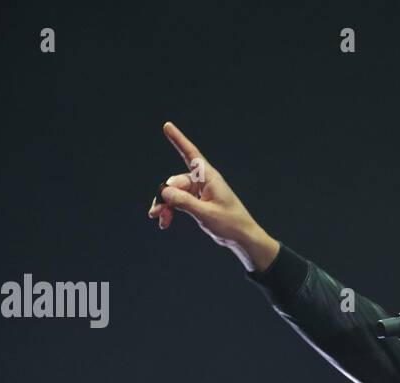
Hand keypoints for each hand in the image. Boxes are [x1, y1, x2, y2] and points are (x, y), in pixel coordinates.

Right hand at [147, 121, 279, 271]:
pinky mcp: (197, 202)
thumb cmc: (231, 224)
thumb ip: (185, 202)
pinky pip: (178, 202)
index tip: (167, 126)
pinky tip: (165, 222)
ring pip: (174, 193)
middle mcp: (203, 181)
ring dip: (165, 206)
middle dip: (164, 196)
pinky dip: (171, 211)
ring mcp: (199, 192)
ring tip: (161, 221)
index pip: (191, 154)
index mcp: (209, 178)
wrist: (242, 238)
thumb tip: (164, 191)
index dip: (178, 140)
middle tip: (156, 213)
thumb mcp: (206, 214)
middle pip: (175, 182)